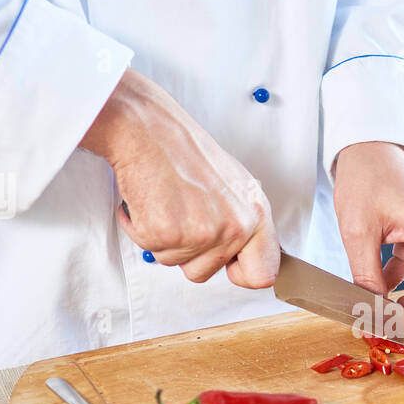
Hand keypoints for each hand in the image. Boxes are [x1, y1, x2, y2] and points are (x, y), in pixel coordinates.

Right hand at [80, 68, 279, 287]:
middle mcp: (234, 226)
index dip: (240, 274)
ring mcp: (202, 233)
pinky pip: (150, 250)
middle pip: (205, 273)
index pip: (263, 274)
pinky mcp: (168, 234)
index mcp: (255, 214)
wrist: (148, 130)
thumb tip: (245, 256)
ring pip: (175, 263)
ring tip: (166, 201)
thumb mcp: (234, 186)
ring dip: (163, 239)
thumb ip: (243, 222)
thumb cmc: (185, 152)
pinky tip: (148, 200)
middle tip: (181, 214)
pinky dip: (140, 228)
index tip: (226, 265)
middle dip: (186, 252)